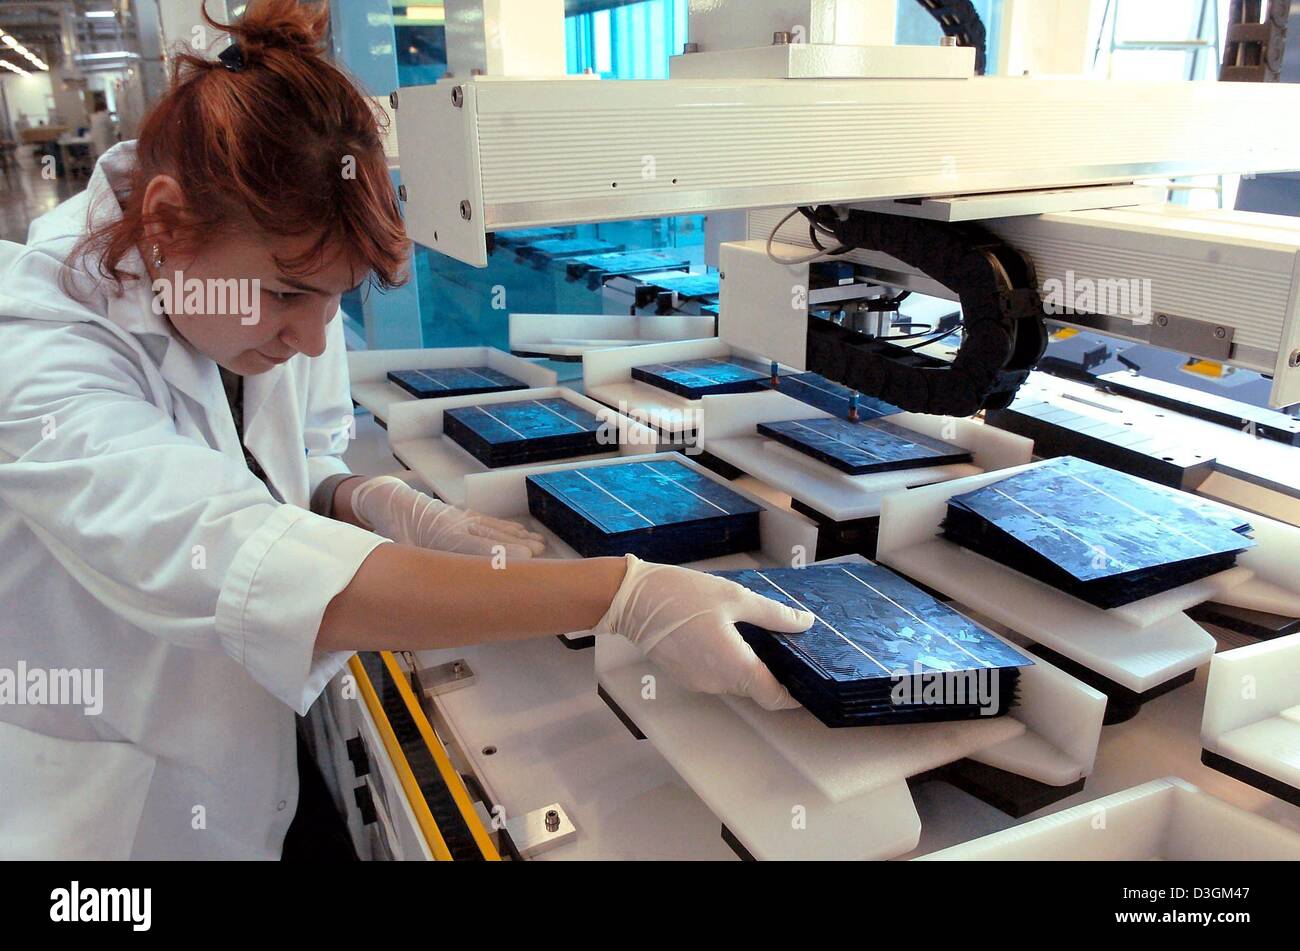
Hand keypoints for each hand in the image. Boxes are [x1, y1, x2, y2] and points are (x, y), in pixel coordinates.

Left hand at [351, 476, 545, 559]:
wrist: (389, 500)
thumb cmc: (395, 531)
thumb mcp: (402, 552)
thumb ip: (419, 568)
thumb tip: (430, 591)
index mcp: (442, 536)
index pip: (478, 547)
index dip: (501, 554)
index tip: (523, 558)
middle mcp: (458, 525)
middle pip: (493, 536)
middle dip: (518, 546)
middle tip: (541, 555)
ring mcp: (463, 518)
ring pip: (495, 527)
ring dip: (518, 536)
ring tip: (540, 544)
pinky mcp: (465, 514)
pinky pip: (490, 520)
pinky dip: (508, 526)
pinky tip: (522, 531)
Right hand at [594, 556, 814, 710]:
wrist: (632, 600)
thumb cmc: (683, 596)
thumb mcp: (735, 597)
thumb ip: (773, 615)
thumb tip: (805, 623)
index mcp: (736, 667)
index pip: (775, 698)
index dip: (795, 695)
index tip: (808, 683)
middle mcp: (719, 683)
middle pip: (756, 689)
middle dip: (772, 673)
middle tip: (784, 643)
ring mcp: (699, 683)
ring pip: (735, 682)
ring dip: (747, 665)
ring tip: (753, 633)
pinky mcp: (685, 676)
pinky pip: (715, 675)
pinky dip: (726, 662)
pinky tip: (724, 635)